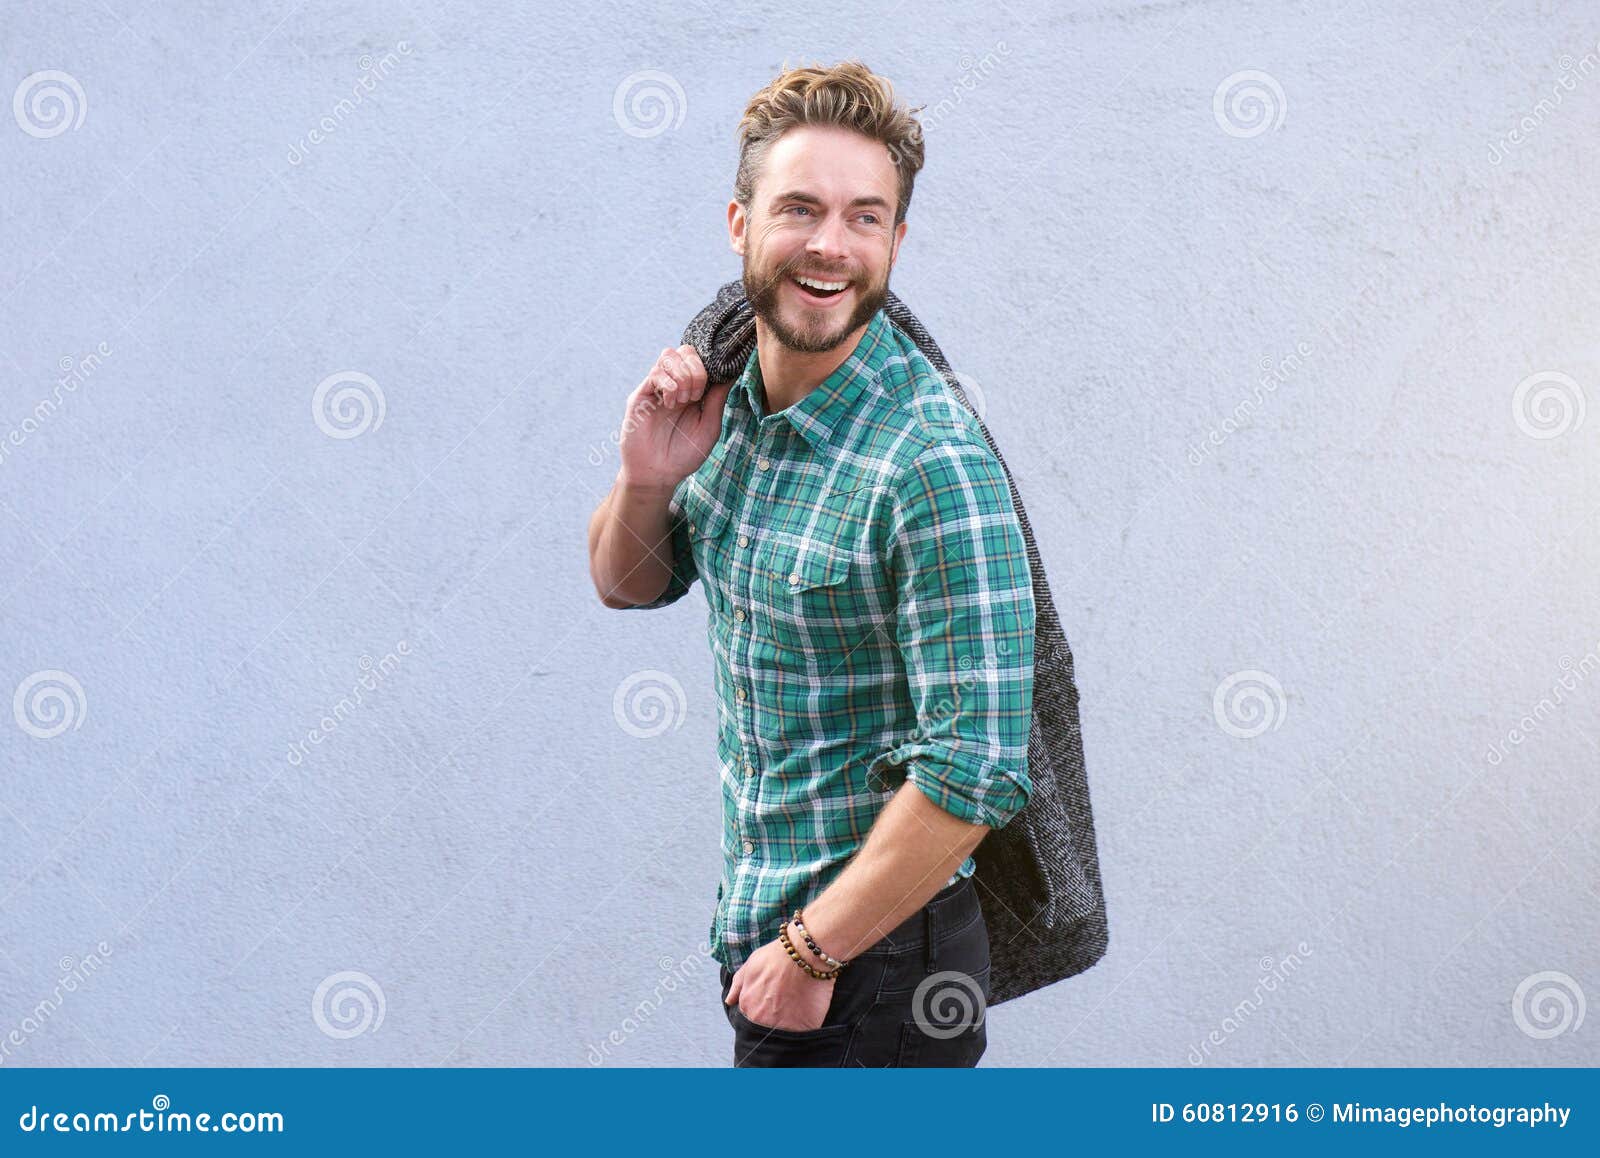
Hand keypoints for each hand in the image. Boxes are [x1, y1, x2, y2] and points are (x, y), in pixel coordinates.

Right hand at [617, 344, 731, 494]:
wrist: (658, 475)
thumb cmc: (684, 454)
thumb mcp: (709, 427)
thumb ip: (717, 399)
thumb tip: (732, 373)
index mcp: (692, 390)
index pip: (701, 359)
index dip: (710, 366)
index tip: (712, 388)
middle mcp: (674, 385)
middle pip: (685, 350)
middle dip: (697, 370)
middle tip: (696, 396)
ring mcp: (657, 388)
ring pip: (669, 355)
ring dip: (682, 375)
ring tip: (683, 400)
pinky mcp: (641, 395)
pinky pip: (655, 373)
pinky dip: (668, 384)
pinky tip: (670, 404)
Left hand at [724, 926, 836, 1031]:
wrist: (804, 953)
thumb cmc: (776, 956)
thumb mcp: (751, 965)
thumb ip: (738, 985)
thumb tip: (729, 1001)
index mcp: (748, 1007)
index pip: (751, 1019)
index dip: (763, 1011)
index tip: (772, 1004)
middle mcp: (761, 1021)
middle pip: (766, 1029)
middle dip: (774, 1021)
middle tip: (786, 1006)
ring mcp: (782, 1027)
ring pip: (783, 1035)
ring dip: (789, 1027)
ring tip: (797, 1009)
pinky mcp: (804, 1030)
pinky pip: (802, 1035)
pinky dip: (805, 1029)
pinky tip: (808, 1014)